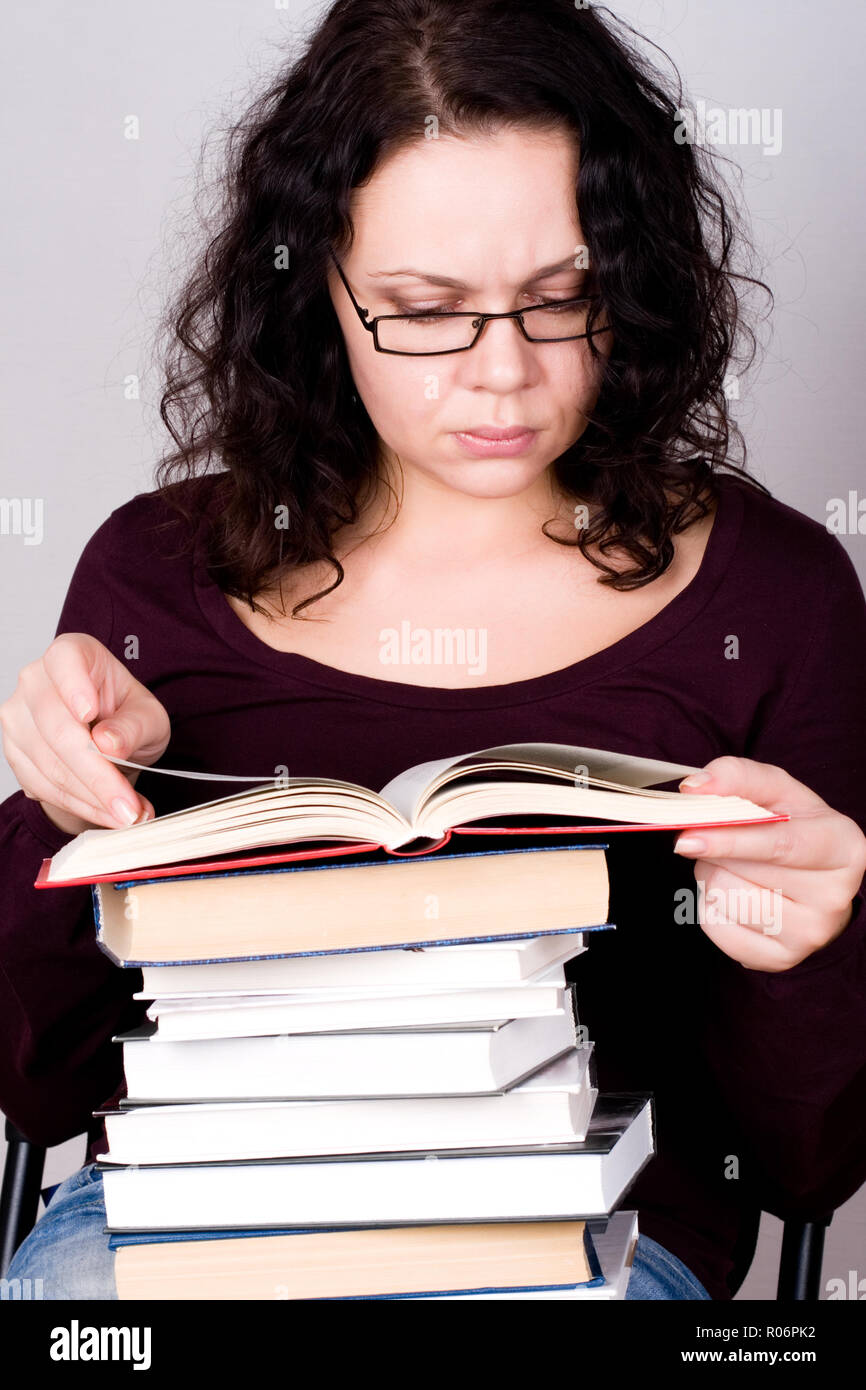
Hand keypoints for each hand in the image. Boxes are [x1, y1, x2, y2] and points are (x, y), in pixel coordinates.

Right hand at [0, 632, 170, 832]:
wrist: (106, 743)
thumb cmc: (127, 717)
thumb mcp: (149, 716)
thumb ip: (134, 725)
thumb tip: (108, 743)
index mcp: (73, 654)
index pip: (65, 660)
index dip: (74, 686)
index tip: (90, 713)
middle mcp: (36, 680)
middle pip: (58, 728)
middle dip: (97, 775)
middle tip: (129, 806)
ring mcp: (17, 716)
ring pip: (49, 764)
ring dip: (91, 798)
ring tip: (129, 815)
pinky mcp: (13, 752)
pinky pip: (42, 784)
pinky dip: (78, 805)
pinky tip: (106, 813)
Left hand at [673, 756, 865, 971]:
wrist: (815, 878)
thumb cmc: (793, 827)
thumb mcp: (777, 792)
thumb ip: (738, 777)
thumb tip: (695, 788)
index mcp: (843, 846)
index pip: (778, 845)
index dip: (730, 839)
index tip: (686, 838)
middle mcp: (835, 896)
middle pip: (742, 872)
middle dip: (714, 851)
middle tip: (717, 839)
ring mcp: (810, 933)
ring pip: (724, 899)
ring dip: (711, 875)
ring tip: (733, 867)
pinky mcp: (781, 958)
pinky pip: (717, 928)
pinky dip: (711, 906)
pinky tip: (736, 894)